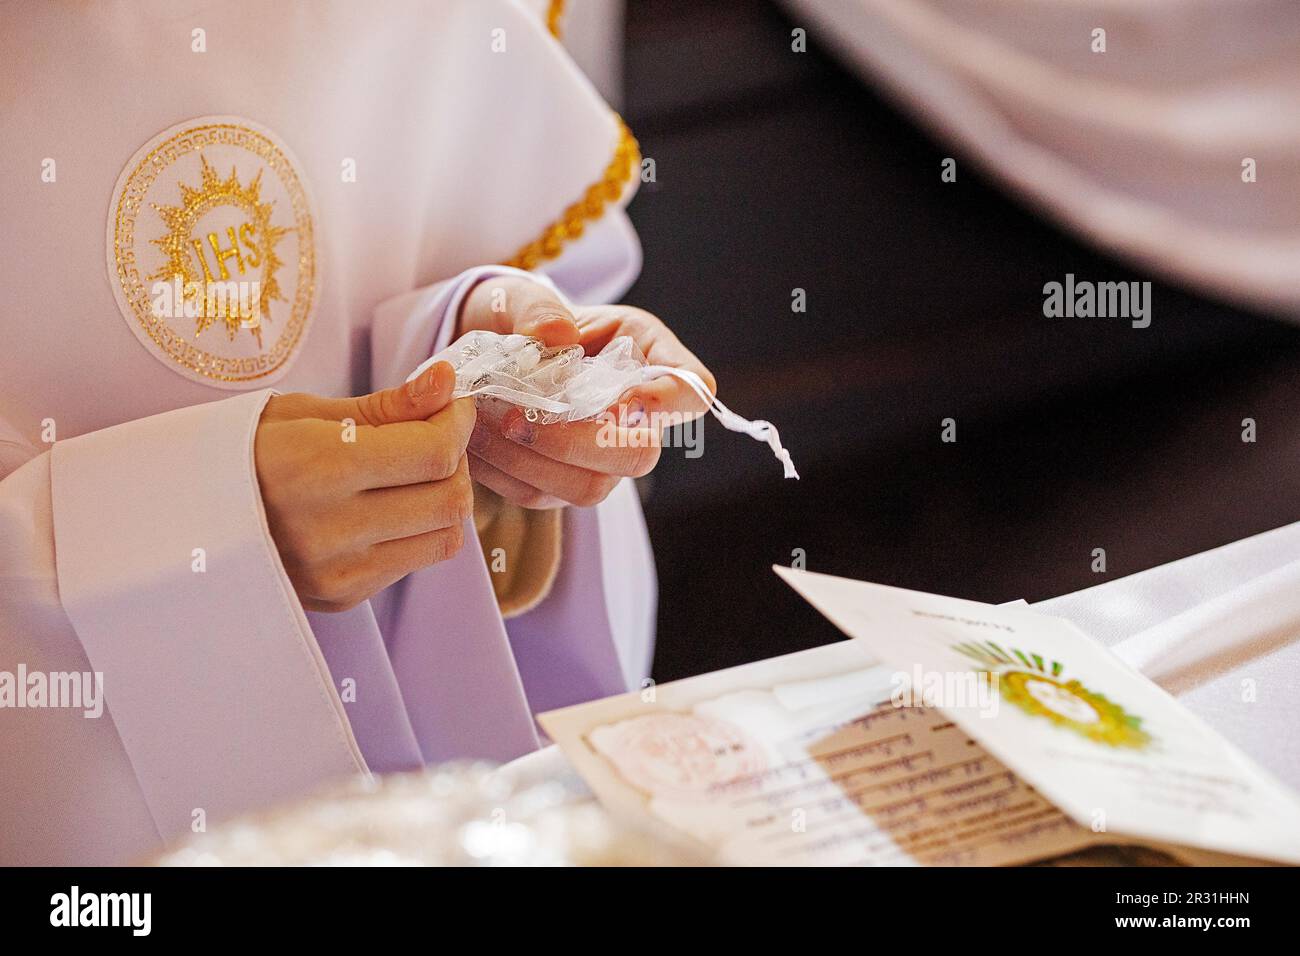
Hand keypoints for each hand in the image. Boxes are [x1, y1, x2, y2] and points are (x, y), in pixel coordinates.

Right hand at [254, 362, 475, 611]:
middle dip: (456, 462)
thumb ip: (387, 406)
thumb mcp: (305, 412)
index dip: (456, 424)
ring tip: (413, 473)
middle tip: (434, 436)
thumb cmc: (244, 451)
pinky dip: (417, 530)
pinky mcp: (341, 596)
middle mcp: (330, 529)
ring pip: (443, 539)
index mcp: (318, 468)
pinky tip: (384, 507)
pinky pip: (412, 562)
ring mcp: (337, 571)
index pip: (433, 454)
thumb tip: (447, 382)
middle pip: (449, 501)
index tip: (449, 404)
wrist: (180, 517)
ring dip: (444, 500)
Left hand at [458, 275, 716, 508]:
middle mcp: (635, 416)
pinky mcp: (559, 485)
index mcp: (647, 356)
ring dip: (533, 461)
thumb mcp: (522, 294)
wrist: (481, 351)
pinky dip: (504, 471)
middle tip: (518, 416)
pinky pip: (540, 496)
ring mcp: (600, 459)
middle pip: (640, 455)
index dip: (665, 401)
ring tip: (485, 424)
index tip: (618, 395)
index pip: (693, 391)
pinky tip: (475, 440)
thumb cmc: (516, 317)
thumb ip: (536, 306)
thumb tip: (557, 335)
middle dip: (578, 441)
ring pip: (591, 488)